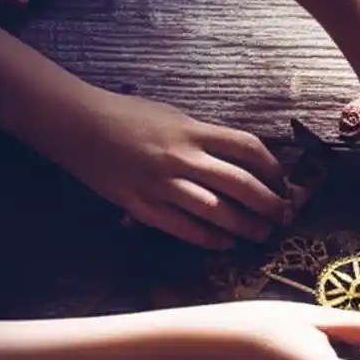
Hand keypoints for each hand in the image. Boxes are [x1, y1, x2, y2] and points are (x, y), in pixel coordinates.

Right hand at [60, 91, 290, 248]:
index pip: (248, 148)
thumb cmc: (128, 117)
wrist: (76, 123)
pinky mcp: (141, 205)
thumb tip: (243, 162)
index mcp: (193, 130)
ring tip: (260, 233)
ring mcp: (161, 183)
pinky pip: (183, 227)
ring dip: (245, 226)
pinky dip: (209, 238)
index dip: (273, 169)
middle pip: (241, 183)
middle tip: (283, 216)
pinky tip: (225, 243)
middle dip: (269, 203)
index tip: (282, 183)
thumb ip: (206, 138)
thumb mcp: (174, 116)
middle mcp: (181, 157)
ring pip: (216, 210)